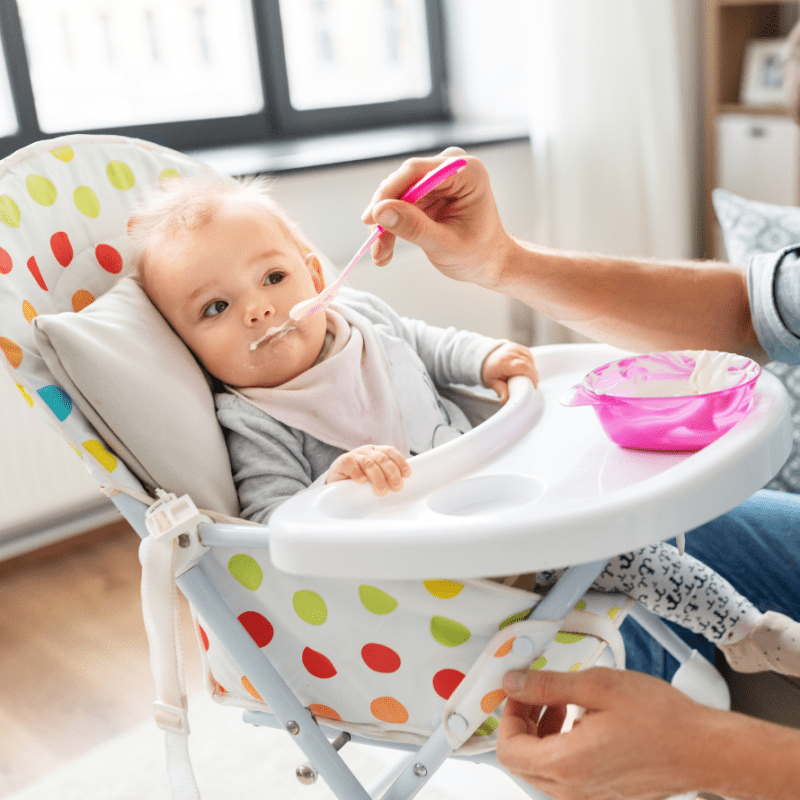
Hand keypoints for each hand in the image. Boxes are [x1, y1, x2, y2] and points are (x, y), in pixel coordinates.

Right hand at [326, 445, 410, 495]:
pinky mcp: (342, 462)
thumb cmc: (358, 480)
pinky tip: (362, 481)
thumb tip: (401, 486)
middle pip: (383, 458)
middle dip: (392, 473)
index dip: (400, 462)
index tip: (407, 474)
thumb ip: (386, 477)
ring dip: (378, 478)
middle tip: (396, 487)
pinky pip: (351, 464)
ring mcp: (355, 455)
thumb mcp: (374, 477)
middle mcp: (367, 451)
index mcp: (377, 453)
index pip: (391, 452)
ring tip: (382, 491)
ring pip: (369, 463)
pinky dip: (358, 473)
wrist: (336, 481)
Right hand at [361, 147, 511, 289]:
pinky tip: (384, 250)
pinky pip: (398, 204)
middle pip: (402, 182)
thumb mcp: (445, 245)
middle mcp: (450, 167)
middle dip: (385, 214)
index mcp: (467, 172)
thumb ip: (414, 228)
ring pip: (395, 195)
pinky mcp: (425, 191)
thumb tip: (380, 212)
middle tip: (374, 245)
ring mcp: (436, 178)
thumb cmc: (478, 254)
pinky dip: (390, 226)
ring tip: (380, 254)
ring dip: (385, 225)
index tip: (371, 217)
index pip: (416, 171)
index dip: (389, 193)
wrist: (488, 262)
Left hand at [482, 342, 537, 402]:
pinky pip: (528, 354)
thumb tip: (505, 401)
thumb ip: (501, 391)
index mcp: (503, 362)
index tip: (533, 385)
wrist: (483, 357)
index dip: (531, 376)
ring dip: (532, 369)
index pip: (523, 367)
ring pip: (530, 359)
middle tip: (531, 384)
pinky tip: (526, 368)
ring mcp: (514, 348)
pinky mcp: (517, 346)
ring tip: (526, 377)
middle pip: (528, 363)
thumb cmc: (488, 371)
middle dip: (532, 375)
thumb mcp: (492, 383)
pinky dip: (530, 362)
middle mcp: (509, 353)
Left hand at [497, 667, 711, 799]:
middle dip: (524, 722)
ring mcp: (590, 797)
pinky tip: (583, 721)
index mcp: (567, 765)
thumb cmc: (661, 719)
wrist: (705, 750)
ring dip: (543, 733)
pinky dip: (562, 746)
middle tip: (540, 693)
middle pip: (522, 761)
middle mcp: (575, 790)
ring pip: (543, 769)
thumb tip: (513, 684)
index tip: (520, 692)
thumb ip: (548, 685)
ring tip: (562, 703)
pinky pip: (566, 776)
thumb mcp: (597, 686)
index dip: (507, 716)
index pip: (508, 750)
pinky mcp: (604, 795)